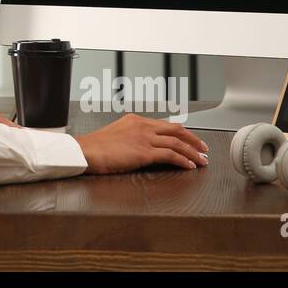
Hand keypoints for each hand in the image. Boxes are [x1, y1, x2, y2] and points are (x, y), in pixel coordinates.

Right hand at [72, 114, 208, 173]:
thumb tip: (141, 149)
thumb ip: (131, 138)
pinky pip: (170, 155)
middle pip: (176, 129)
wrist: (84, 151)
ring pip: (176, 142)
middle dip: (193, 139)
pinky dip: (183, 160)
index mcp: (135, 120)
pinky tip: (189, 166)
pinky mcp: (143, 152)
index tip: (190, 140)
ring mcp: (144, 138)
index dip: (181, 132)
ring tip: (202, 160)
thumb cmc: (95, 148)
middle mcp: (142, 126)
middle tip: (203, 148)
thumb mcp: (115, 136)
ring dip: (193, 152)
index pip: (165, 124)